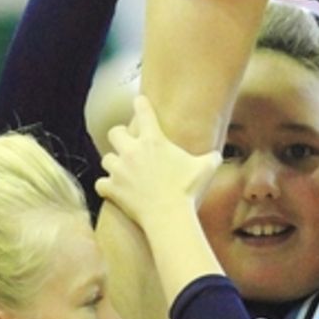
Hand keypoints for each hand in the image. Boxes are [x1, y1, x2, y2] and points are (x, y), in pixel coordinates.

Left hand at [96, 95, 221, 229]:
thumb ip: (211, 157)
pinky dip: (105, 186)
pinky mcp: (113, 188)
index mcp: (153, 140)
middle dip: (119, 136)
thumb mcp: (205, 168)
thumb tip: (218, 155)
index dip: (140, 103)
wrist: (169, 216)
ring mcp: (120, 170)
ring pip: (106, 158)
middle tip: (128, 144)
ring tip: (122, 169)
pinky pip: (100, 183)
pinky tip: (113, 189)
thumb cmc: (188, 190)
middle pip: (114, 132)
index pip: (142, 109)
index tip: (139, 102)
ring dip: (113, 163)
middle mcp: (133, 151)